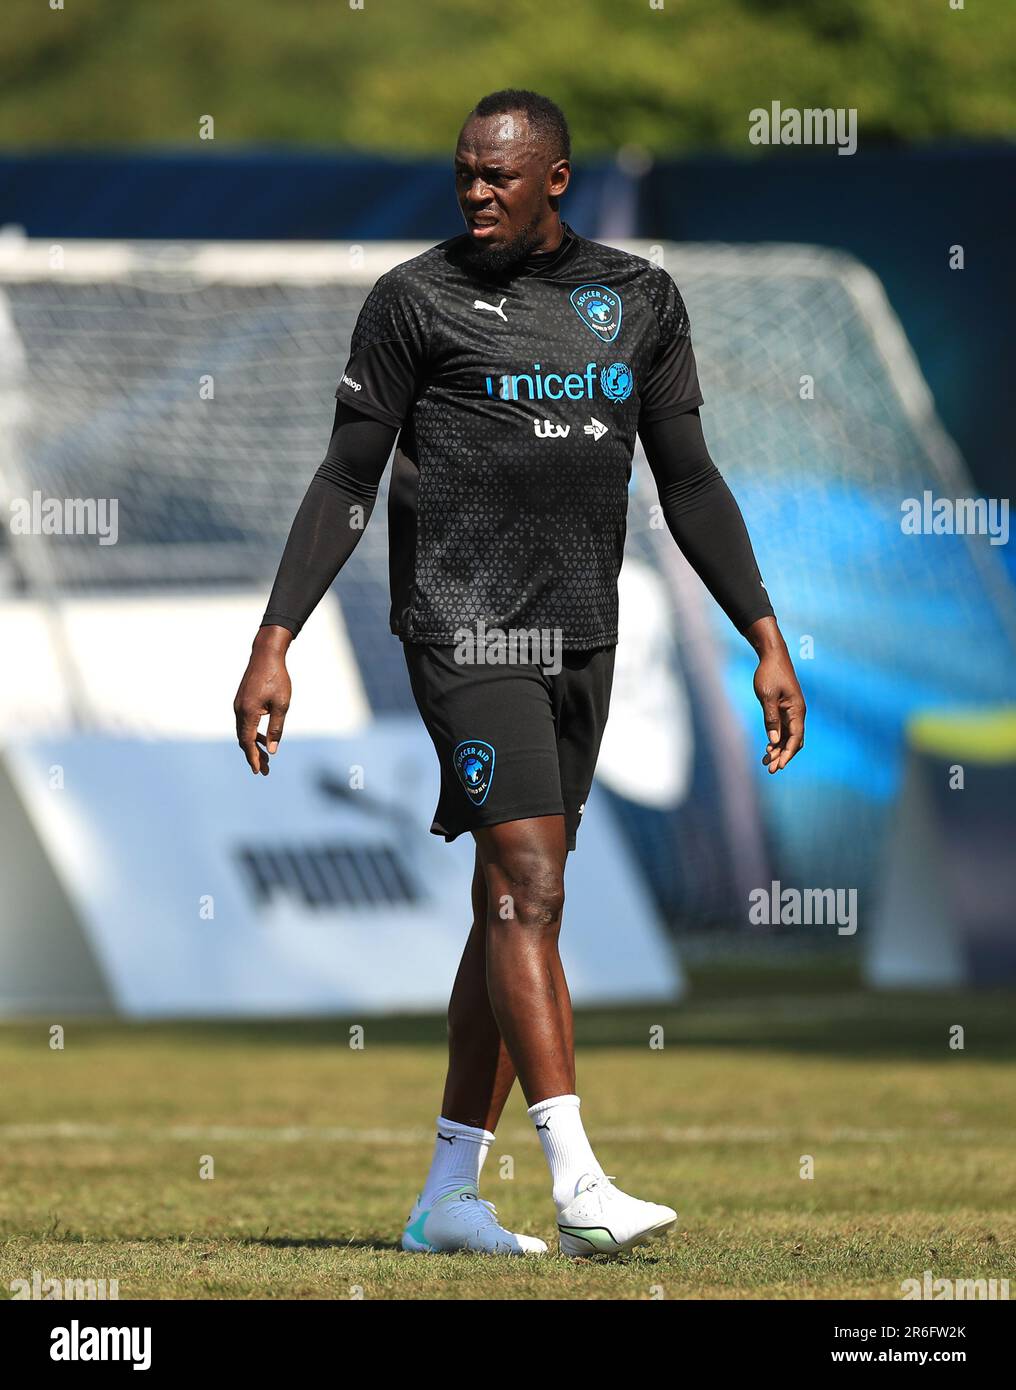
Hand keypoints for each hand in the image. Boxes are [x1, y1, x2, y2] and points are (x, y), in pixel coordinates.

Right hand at [233, 627, 292, 774]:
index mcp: (248, 712)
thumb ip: (276, 728)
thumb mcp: (281, 704)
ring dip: (253, 745)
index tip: (258, 770)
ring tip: (265, 759)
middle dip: (253, 755)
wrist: (266, 655)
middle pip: (243, 739)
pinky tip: (262, 739)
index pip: (247, 741)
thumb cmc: (277, 678)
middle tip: (263, 771)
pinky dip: (252, 733)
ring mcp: (239, 705)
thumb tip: (272, 749)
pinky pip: (245, 722)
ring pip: (243, 731)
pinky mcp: (242, 701)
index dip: (253, 757)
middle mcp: (239, 710)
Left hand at [747, 618, 805, 774]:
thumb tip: (774, 741)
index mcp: (797, 710)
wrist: (772, 655)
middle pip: (793, 741)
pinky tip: (768, 749)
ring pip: (788, 737)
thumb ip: (771, 718)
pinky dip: (776, 740)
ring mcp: (791, 712)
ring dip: (778, 750)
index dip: (788, 753)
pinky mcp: (784, 709)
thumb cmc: (769, 673)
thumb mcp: (767, 696)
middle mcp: (797, 713)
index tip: (780, 766)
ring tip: (766, 763)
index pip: (795, 738)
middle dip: (783, 756)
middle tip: (770, 769)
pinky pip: (782, 729)